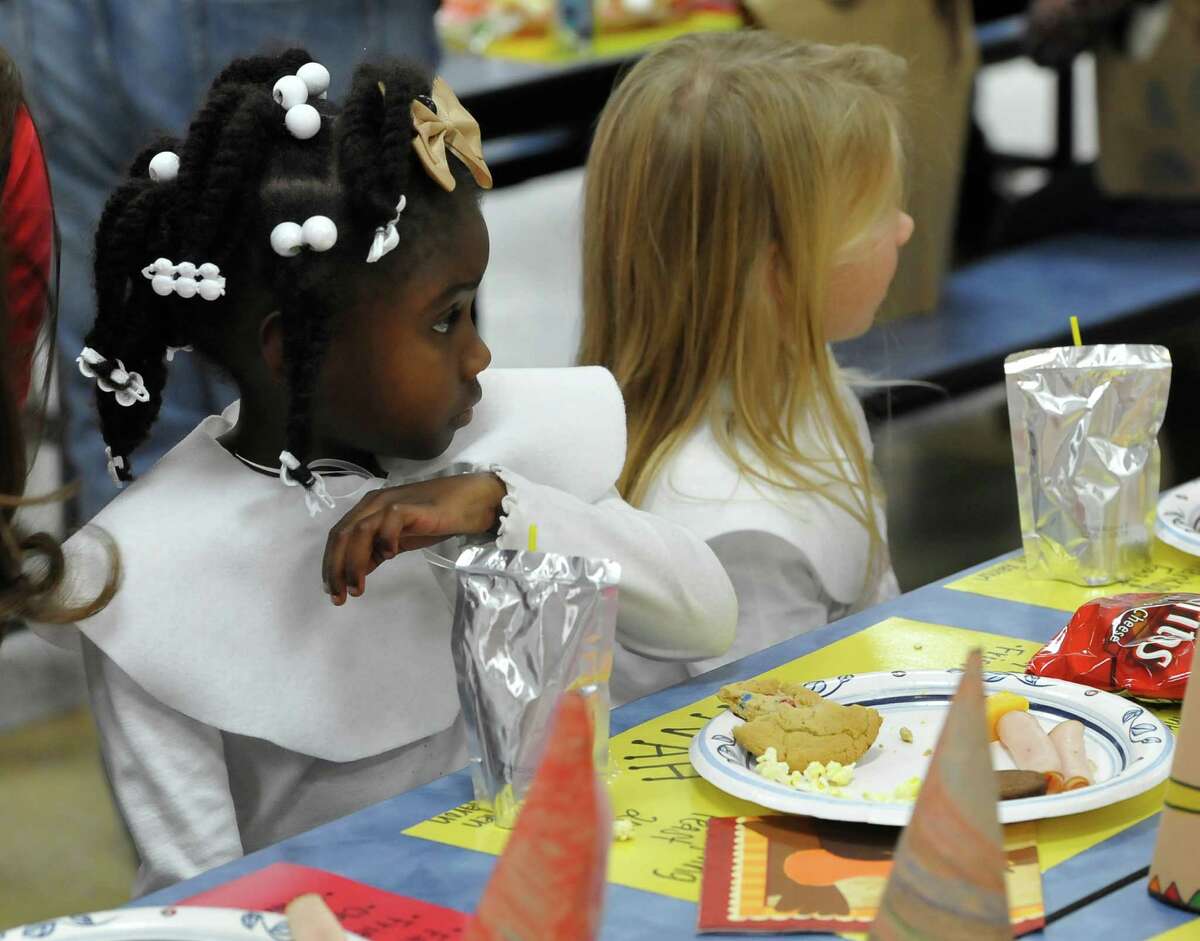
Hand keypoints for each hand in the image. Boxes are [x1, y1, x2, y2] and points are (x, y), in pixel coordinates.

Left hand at [322, 472, 506, 605]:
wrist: (470, 502)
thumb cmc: (435, 520)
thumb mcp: (398, 540)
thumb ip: (375, 551)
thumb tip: (356, 572)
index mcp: (368, 510)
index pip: (338, 537)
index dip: (330, 564)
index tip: (333, 591)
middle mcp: (374, 504)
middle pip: (342, 535)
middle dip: (335, 568)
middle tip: (339, 596)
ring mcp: (392, 503)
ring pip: (359, 531)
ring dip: (354, 563)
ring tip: (357, 588)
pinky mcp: (411, 507)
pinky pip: (390, 521)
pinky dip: (384, 540)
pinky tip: (389, 557)